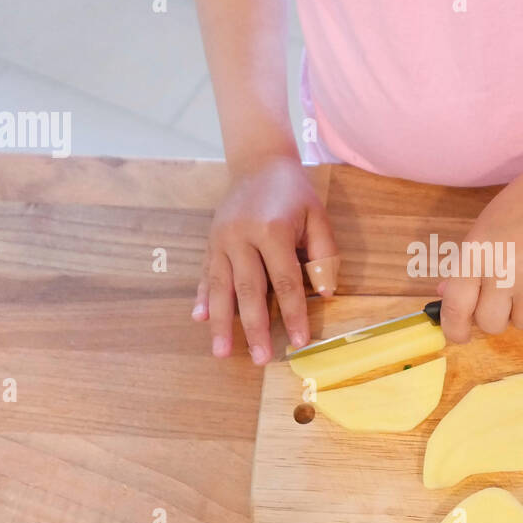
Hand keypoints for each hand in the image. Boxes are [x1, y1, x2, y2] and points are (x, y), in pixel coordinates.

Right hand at [194, 156, 337, 361]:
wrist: (259, 163)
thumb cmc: (294, 194)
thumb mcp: (318, 217)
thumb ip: (324, 255)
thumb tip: (324, 295)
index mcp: (271, 231)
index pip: (285, 282)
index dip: (293, 314)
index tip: (298, 342)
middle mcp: (241, 237)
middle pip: (249, 290)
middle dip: (254, 328)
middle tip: (259, 359)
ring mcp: (221, 240)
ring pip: (221, 288)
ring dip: (220, 323)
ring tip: (221, 352)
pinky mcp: (210, 242)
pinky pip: (205, 275)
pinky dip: (202, 298)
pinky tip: (198, 319)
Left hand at [438, 155, 522, 342]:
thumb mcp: (485, 228)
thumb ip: (467, 265)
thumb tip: (447, 295)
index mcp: (477, 254)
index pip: (456, 306)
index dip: (454, 329)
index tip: (460, 335)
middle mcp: (503, 270)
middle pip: (491, 324)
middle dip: (497, 317)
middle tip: (506, 298)